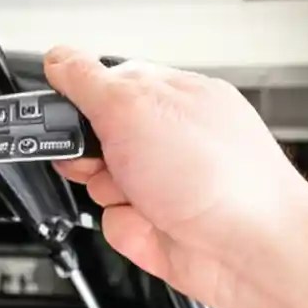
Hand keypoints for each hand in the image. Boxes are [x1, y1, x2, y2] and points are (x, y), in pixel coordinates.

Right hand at [44, 47, 307, 307]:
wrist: (249, 250)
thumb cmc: (219, 175)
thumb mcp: (135, 108)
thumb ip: (88, 80)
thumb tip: (58, 57)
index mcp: (170, 95)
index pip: (105, 83)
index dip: (78, 97)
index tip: (62, 110)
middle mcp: (165, 137)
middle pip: (91, 133)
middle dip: (85, 148)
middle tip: (103, 153)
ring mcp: (159, 181)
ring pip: (94, 179)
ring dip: (105, 188)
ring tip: (139, 193)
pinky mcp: (152, 222)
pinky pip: (108, 218)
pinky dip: (121, 222)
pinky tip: (150, 220)